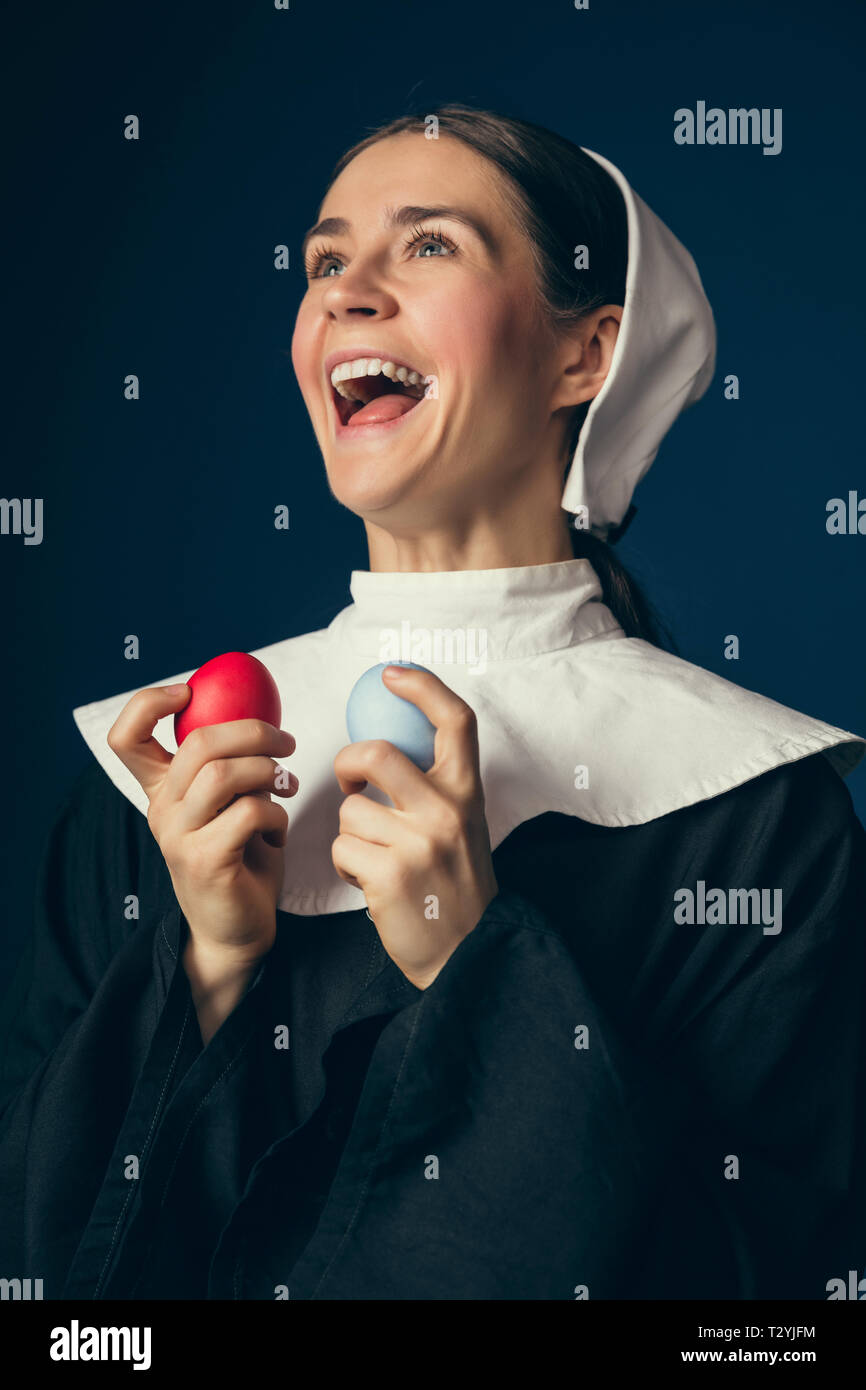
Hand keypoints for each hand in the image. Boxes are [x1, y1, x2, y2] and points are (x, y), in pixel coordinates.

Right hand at [107, 684, 297, 963]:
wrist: (235, 932)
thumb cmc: (242, 861)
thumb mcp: (233, 805)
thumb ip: (236, 768)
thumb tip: (263, 720)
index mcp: (162, 790)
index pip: (126, 736)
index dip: (149, 702)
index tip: (189, 692)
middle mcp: (162, 810)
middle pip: (196, 743)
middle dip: (252, 731)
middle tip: (286, 744)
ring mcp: (178, 837)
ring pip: (224, 775)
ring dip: (269, 772)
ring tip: (288, 787)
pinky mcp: (204, 861)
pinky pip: (248, 814)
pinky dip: (276, 816)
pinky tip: (278, 833)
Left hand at [331, 666, 497, 988]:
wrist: (470, 953)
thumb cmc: (456, 885)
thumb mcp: (463, 825)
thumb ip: (434, 788)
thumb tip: (383, 749)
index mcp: (468, 792)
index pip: (454, 720)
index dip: (422, 686)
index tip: (391, 674)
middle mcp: (447, 810)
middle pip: (377, 753)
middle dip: (348, 762)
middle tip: (350, 781)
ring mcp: (419, 842)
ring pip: (350, 810)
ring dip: (351, 834)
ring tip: (376, 858)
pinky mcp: (390, 874)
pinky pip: (342, 849)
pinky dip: (348, 866)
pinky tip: (371, 882)